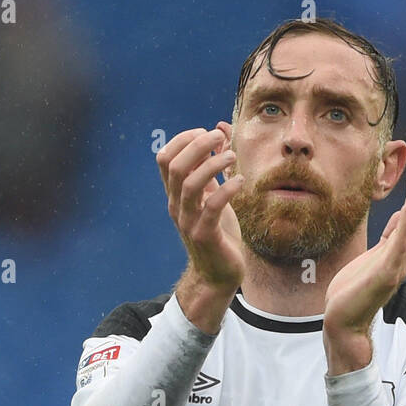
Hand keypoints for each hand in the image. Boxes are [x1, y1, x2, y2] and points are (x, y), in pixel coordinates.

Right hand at [156, 124, 244, 293]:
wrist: (218, 274)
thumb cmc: (218, 232)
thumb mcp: (214, 196)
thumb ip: (213, 168)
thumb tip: (220, 130)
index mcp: (176, 194)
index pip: (165, 158)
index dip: (184, 139)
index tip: (208, 133)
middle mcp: (177, 205)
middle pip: (175, 166)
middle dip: (198, 145)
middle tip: (221, 138)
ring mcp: (188, 221)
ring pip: (190, 184)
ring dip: (213, 164)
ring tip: (232, 158)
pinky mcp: (205, 235)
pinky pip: (212, 207)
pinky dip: (227, 189)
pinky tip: (240, 182)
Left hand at [323, 155, 405, 374]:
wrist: (344, 322)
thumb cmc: (354, 292)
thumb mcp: (372, 256)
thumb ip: (389, 238)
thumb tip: (402, 215)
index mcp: (399, 251)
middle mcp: (403, 257)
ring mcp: (397, 265)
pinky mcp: (386, 274)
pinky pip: (398, 246)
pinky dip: (405, 226)